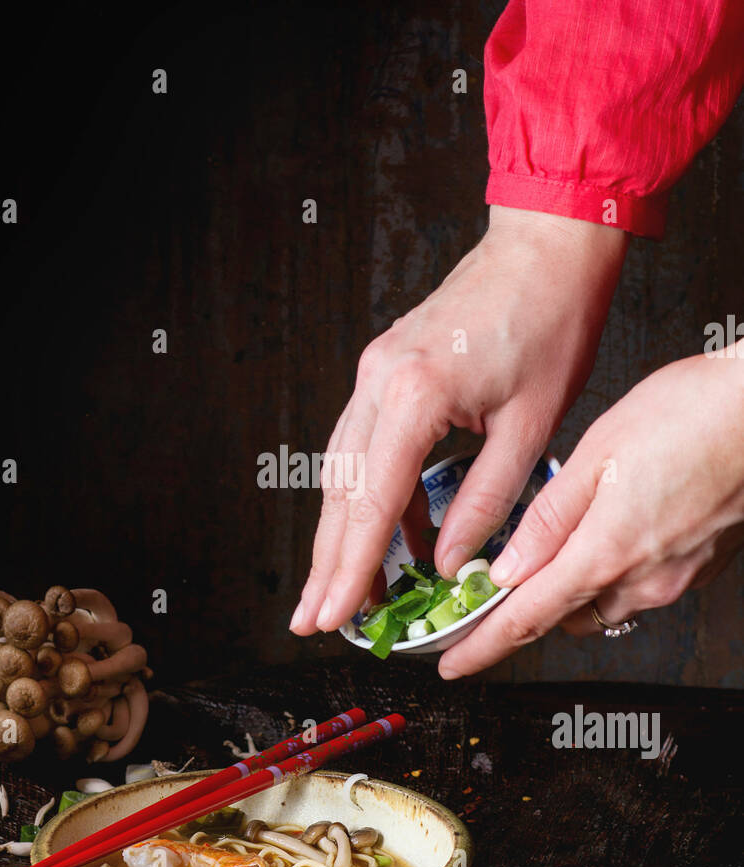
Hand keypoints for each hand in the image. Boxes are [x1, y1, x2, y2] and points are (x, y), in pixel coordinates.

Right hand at [290, 205, 626, 634]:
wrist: (544, 247)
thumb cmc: (549, 321)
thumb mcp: (531, 425)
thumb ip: (487, 500)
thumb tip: (452, 561)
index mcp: (414, 393)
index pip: (372, 500)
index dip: (351, 567)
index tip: (333, 614)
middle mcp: (378, 380)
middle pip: (341, 490)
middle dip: (328, 562)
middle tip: (317, 619)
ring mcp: (375, 371)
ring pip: (343, 469)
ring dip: (343, 533)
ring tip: (346, 591)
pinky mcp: (385, 369)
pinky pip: (364, 444)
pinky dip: (371, 493)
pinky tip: (393, 535)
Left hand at [438, 354, 743, 677]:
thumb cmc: (691, 416)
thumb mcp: (596, 457)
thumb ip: (546, 521)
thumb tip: (503, 571)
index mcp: (604, 555)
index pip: (525, 622)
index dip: (482, 647)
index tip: (452, 665)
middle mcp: (643, 581)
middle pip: (562, 615)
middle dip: (526, 608)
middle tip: (496, 583)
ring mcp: (676, 578)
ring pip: (603, 601)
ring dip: (573, 583)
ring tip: (561, 536)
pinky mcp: (699, 567)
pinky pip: (640, 583)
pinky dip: (613, 566)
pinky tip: (614, 523)